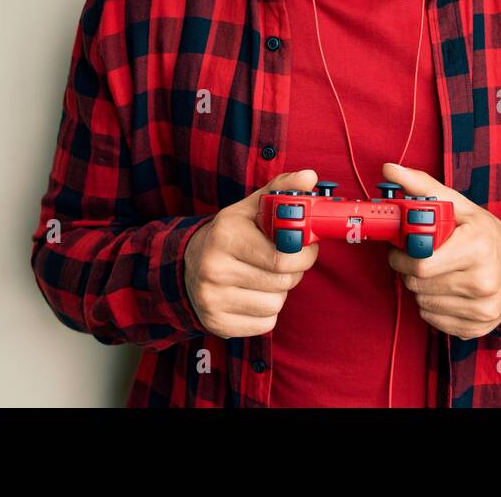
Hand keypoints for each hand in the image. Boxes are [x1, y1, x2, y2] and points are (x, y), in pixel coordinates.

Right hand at [183, 169, 320, 338]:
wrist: (190, 265)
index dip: (304, 254)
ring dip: (279, 292)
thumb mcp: (252, 207)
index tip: (307, 247)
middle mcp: (214, 268)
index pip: (281, 257)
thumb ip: (283, 190)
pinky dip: (267, 312)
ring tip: (265, 277)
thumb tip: (310, 175)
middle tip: (289, 262)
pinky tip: (253, 295)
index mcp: (226, 234)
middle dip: (294, 272)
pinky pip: (265, 324)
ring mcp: (212, 299)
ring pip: (275, 304)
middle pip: (282, 282)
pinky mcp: (217, 324)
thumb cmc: (232, 234)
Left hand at [382, 162, 500, 339]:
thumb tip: (390, 168)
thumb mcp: (460, 206)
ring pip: (423, 304)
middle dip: (408, 271)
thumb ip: (423, 187)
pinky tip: (445, 289)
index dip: (402, 256)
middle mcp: (484, 283)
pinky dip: (432, 305)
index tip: (403, 247)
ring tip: (435, 272)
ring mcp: (482, 310)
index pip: (421, 264)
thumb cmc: (485, 234)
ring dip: (420, 288)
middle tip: (416, 258)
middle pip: (418, 285)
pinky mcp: (477, 328)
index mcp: (478, 248)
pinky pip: (434, 320)